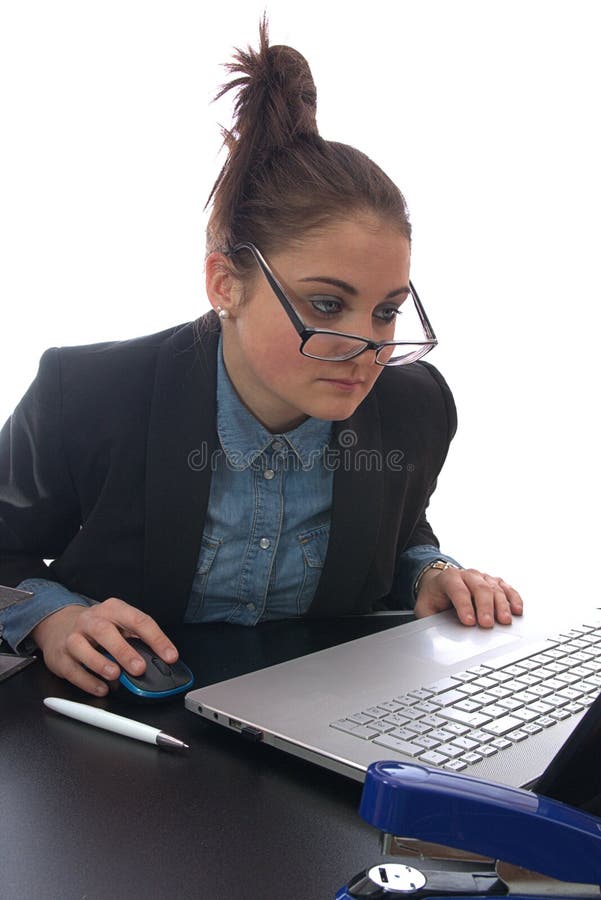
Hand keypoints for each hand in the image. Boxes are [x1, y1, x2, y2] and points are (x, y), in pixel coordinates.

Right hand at [31, 597, 178, 695]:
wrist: (60, 624)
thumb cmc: (98, 627)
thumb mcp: (120, 624)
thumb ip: (138, 639)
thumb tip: (161, 661)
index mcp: (113, 609)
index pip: (138, 620)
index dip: (156, 639)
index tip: (170, 656)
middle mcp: (91, 620)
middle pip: (106, 631)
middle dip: (124, 651)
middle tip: (139, 668)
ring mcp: (73, 636)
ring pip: (82, 647)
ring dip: (100, 663)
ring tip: (115, 675)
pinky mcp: (60, 656)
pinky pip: (72, 669)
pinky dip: (87, 681)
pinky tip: (101, 688)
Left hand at [414, 566, 522, 627]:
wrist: (439, 583)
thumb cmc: (434, 597)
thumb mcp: (425, 608)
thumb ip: (429, 618)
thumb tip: (438, 633)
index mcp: (449, 578)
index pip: (458, 590)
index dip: (464, 606)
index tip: (469, 622)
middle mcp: (468, 575)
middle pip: (479, 588)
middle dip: (484, 607)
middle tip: (487, 624)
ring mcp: (483, 577)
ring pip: (495, 588)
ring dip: (502, 605)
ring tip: (505, 621)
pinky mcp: (495, 582)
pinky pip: (507, 589)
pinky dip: (513, 599)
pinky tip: (517, 610)